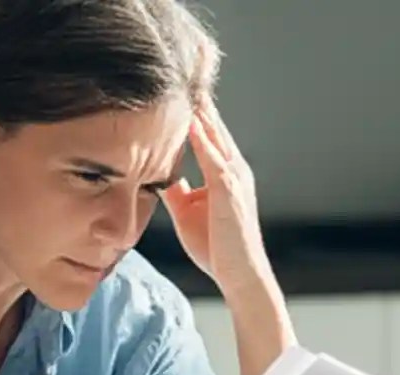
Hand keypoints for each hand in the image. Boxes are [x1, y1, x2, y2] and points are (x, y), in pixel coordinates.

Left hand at [162, 98, 269, 291]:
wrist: (239, 274)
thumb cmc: (218, 248)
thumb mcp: (188, 213)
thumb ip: (177, 191)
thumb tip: (159, 177)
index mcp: (225, 175)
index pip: (209, 136)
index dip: (195, 114)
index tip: (180, 92)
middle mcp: (234, 171)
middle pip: (214, 129)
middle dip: (201, 103)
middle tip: (187, 74)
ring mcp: (234, 179)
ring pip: (216, 138)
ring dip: (202, 113)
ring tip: (188, 89)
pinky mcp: (230, 192)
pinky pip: (215, 160)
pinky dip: (204, 141)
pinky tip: (192, 124)